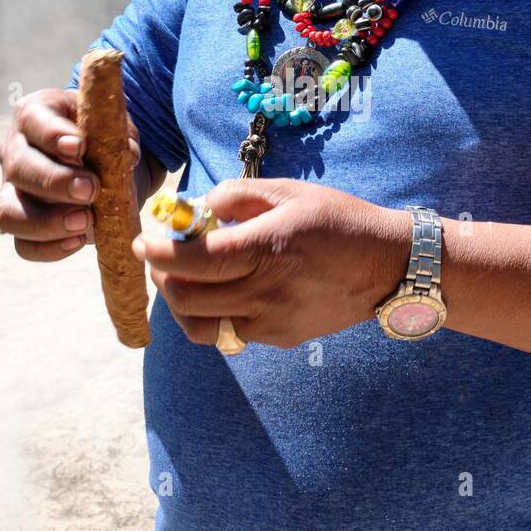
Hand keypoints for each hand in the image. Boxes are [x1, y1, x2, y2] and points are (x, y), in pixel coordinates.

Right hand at [0, 87, 140, 261]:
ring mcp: (12, 191)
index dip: (52, 135)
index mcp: (36, 115)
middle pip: (18, 167)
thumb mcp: (115, 128)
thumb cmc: (106, 140)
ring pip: (8, 212)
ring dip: (46, 221)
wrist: (111, 170)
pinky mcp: (22, 224)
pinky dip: (49, 248)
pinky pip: (23, 245)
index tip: (80, 147)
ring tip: (85, 222)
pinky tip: (79, 240)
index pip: (32, 119)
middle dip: (55, 181)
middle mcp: (14, 151)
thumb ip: (122, 136)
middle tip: (91, 189)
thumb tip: (128, 155)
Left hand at [132, 176, 410, 348]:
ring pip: (202, 326)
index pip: (194, 260)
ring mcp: (272, 322)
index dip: (159, 253)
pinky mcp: (280, 338)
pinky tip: (224, 290)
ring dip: (182, 304)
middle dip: (162, 277)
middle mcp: (265, 292)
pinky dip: (214, 313)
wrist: (388, 266)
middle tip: (160, 259)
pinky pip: (231, 332)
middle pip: (187, 299)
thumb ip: (239, 194)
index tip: (142, 242)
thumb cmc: (339, 221)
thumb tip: (200, 207)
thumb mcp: (289, 192)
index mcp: (266, 249)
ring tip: (183, 280)